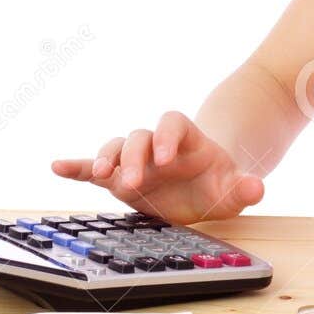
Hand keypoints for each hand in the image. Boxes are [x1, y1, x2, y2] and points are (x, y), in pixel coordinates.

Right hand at [50, 110, 264, 224]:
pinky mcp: (118, 179)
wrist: (204, 189)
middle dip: (133, 157)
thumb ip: (245, 187)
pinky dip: (76, 168)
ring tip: (97, 176)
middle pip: (139, 137)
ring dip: (105, 159)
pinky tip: (56, 168)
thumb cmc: (219, 185)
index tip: (165, 158)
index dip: (167, 136)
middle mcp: (156, 146)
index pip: (173, 123)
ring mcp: (135, 161)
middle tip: (132, 183)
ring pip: (115, 147)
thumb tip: (257, 188)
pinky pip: (93, 169)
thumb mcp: (235, 190)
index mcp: (186, 140)